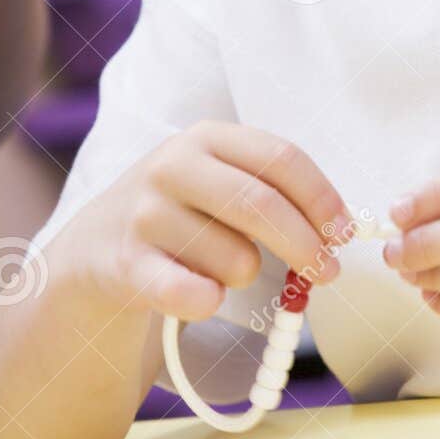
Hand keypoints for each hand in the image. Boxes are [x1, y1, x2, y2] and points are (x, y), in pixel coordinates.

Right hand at [62, 122, 350, 323]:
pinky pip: (194, 295)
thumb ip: (274, 193)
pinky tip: (203, 295)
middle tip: (329, 273)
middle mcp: (172, 166)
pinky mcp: (125, 265)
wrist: (94, 249)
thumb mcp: (219, 183)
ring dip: (246, 275)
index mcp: (207, 137)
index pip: (281, 159)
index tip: (345, 232)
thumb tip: (339, 230)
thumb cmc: (181, 216)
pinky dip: (211, 301)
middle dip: (306, 245)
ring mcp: (144, 214)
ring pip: (235, 259)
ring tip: (224, 270)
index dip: (322, 197)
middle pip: (261, 205)